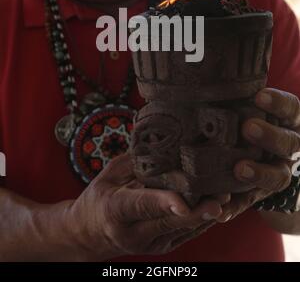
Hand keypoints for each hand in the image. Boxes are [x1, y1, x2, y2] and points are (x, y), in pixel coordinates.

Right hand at [69, 153, 224, 259]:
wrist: (90, 235)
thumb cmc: (99, 197)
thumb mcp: (109, 174)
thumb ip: (136, 162)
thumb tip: (163, 138)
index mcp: (116, 211)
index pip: (141, 205)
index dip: (163, 203)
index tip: (184, 203)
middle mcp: (134, 233)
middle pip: (170, 222)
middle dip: (198, 211)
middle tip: (221, 196)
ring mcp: (151, 244)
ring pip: (185, 230)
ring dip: (208, 214)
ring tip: (230, 194)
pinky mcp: (164, 246)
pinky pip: (189, 232)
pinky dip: (205, 218)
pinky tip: (222, 202)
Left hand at [217, 88, 299, 222]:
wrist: (272, 163)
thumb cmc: (258, 125)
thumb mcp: (259, 111)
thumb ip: (242, 101)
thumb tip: (207, 75)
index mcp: (289, 122)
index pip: (291, 109)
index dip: (278, 103)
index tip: (259, 96)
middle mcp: (291, 148)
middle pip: (288, 143)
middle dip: (270, 136)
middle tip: (249, 127)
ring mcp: (280, 173)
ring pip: (277, 177)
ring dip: (258, 173)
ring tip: (239, 169)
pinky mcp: (263, 195)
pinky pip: (251, 203)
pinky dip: (236, 207)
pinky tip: (221, 211)